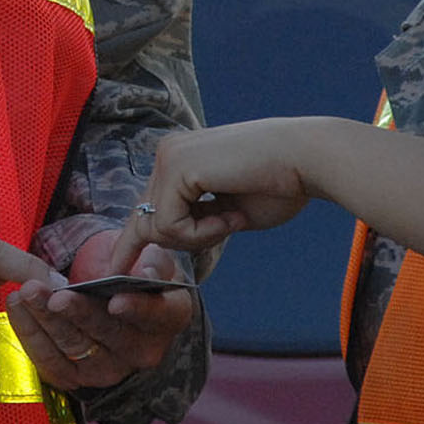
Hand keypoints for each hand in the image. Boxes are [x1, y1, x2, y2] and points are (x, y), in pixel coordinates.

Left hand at [6, 229, 194, 388]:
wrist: (114, 297)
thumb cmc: (136, 273)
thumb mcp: (153, 259)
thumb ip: (154, 260)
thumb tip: (149, 267)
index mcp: (168, 318)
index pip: (155, 316)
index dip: (136, 309)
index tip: (115, 301)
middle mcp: (142, 351)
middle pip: (107, 334)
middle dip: (77, 313)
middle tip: (54, 295)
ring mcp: (109, 368)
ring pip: (75, 348)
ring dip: (46, 321)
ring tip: (26, 294)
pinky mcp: (77, 376)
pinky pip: (51, 362)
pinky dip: (31, 335)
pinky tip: (17, 309)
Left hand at [109, 120, 324, 270]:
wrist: (307, 160)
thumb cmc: (279, 186)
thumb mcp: (227, 213)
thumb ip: (197, 222)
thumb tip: (168, 239)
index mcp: (179, 159)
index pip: (145, 207)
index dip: (130, 243)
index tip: (116, 271)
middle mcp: (167, 153)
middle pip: (147, 222)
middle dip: (183, 241)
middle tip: (227, 225)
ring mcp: (168, 156)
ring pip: (156, 228)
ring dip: (198, 238)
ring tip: (234, 217)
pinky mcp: (177, 167)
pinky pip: (170, 225)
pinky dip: (201, 233)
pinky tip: (230, 216)